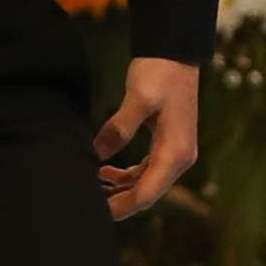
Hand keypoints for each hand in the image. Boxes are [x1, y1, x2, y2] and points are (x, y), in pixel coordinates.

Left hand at [98, 56, 203, 220]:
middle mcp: (180, 158)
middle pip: (147, 194)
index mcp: (175, 152)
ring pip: (146, 183)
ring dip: (120, 189)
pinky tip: (104, 171)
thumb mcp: (138, 99)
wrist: (175, 52)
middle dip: (118, 202)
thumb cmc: (159, 72)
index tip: (95, 212)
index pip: (146, 193)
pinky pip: (147, 170)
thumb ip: (118, 129)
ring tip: (90, 185)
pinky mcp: (168, 144)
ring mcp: (176, 152)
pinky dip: (126, 176)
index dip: (120, 207)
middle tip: (86, 203)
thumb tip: (97, 156)